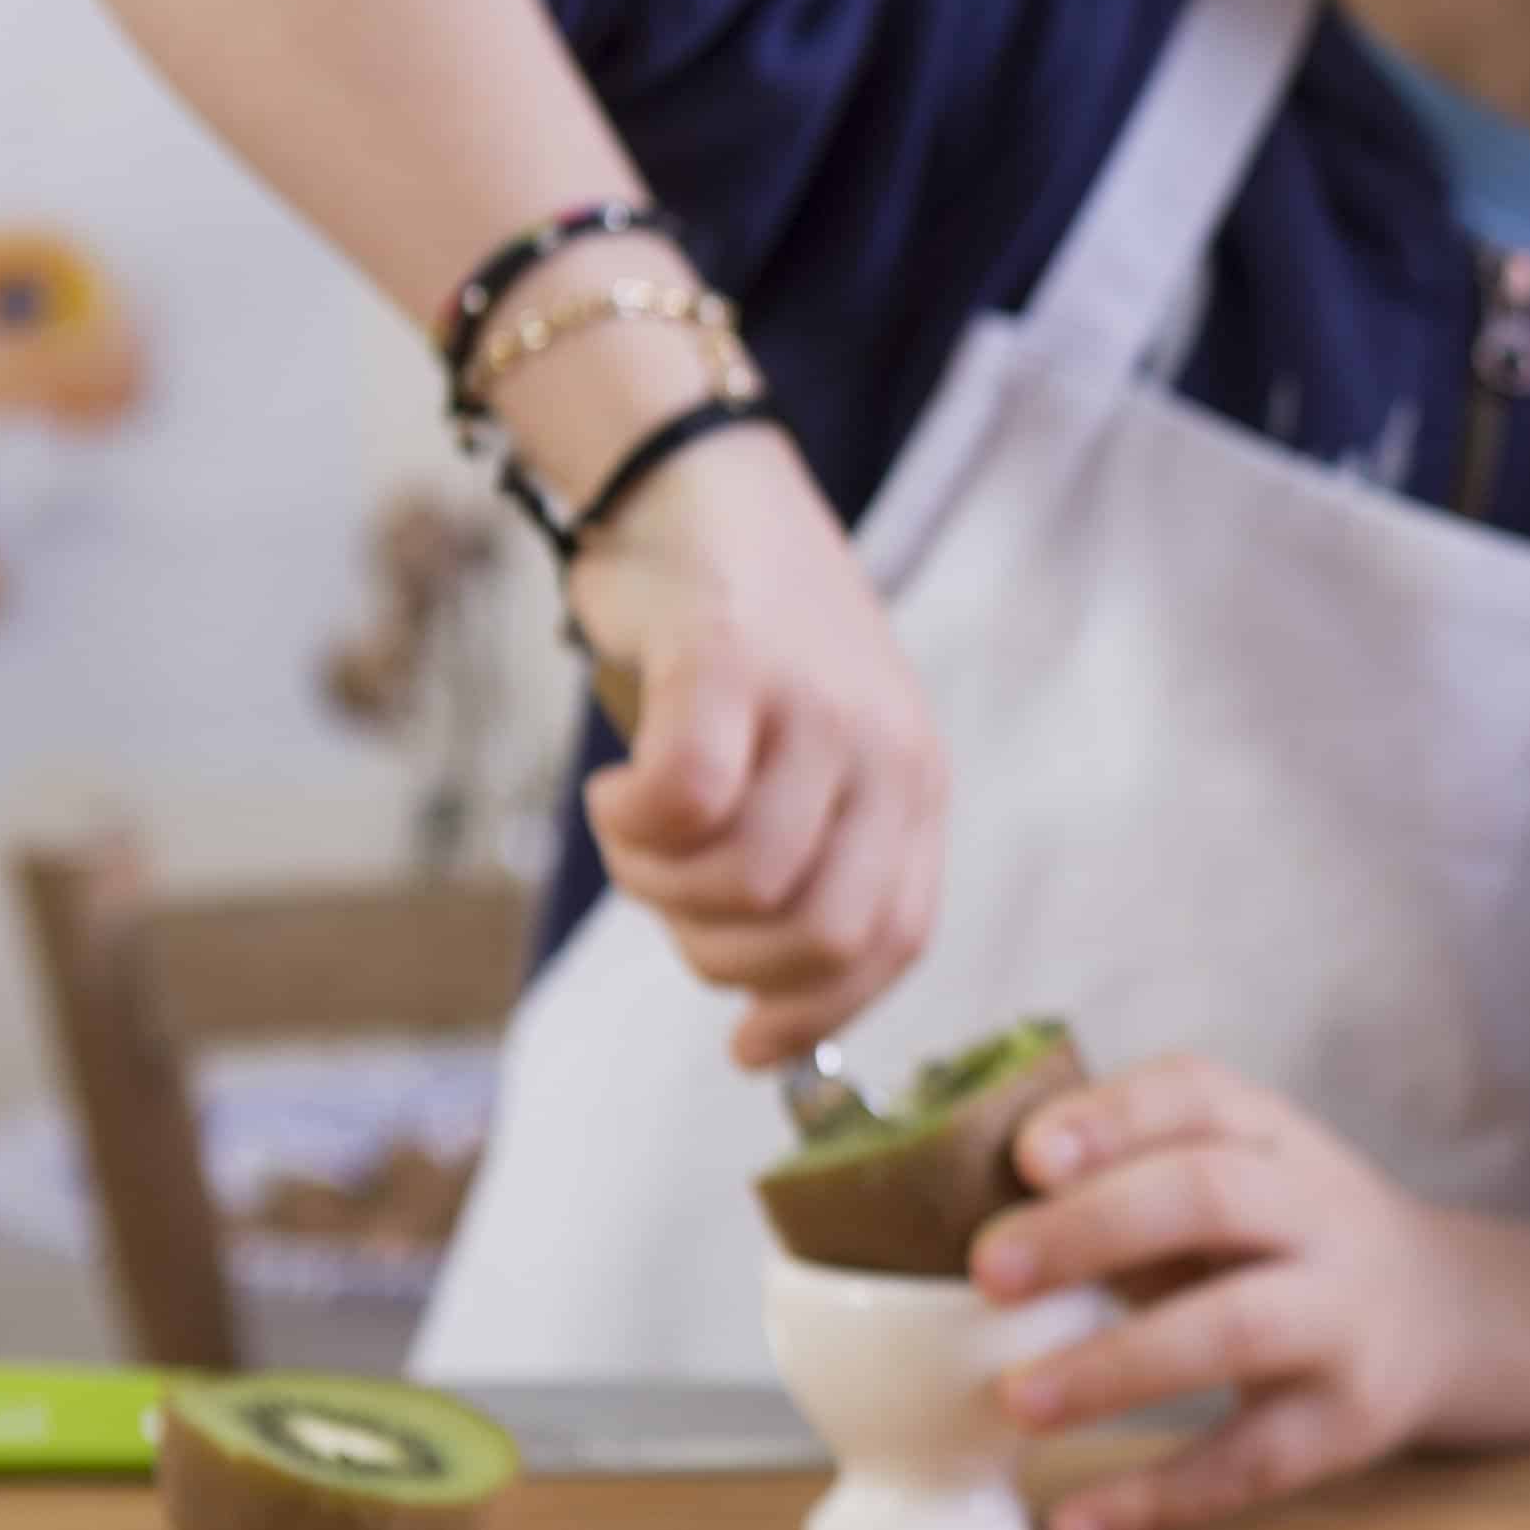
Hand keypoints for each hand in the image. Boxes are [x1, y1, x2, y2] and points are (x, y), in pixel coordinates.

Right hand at [565, 422, 947, 1065]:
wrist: (700, 483)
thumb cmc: (739, 643)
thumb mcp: (811, 756)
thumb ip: (806, 862)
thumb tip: (770, 1025)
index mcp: (913, 782)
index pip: (894, 941)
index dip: (818, 1013)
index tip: (749, 1045)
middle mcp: (885, 748)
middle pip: (818, 934)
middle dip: (721, 957)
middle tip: (667, 895)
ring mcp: (816, 704)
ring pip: (743, 882)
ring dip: (658, 885)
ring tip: (635, 825)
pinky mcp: (731, 661)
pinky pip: (687, 799)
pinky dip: (632, 824)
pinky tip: (615, 792)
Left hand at [971, 1058, 1507, 1529]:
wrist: (1444, 1313)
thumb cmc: (1280, 1238)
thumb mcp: (1234, 1172)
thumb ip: (1124, 1182)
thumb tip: (953, 1219)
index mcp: (1272, 1137)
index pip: (1196, 1096)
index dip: (1111, 1119)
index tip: (1025, 1154)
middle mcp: (1317, 1214)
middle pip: (1214, 1195)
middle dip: (1095, 1228)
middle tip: (989, 1272)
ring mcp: (1341, 1318)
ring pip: (1238, 1327)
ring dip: (1121, 1365)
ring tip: (1019, 1402)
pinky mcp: (1346, 1420)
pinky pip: (1249, 1461)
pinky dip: (1158, 1497)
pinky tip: (1075, 1523)